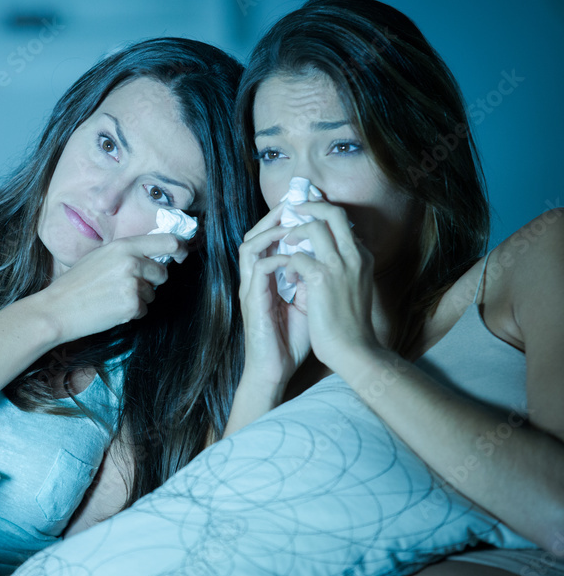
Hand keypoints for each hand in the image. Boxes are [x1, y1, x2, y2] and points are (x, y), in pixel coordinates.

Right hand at [35, 232, 187, 343]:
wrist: (58, 308)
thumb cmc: (75, 283)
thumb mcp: (100, 256)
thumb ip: (126, 253)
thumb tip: (152, 255)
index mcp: (123, 246)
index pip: (167, 241)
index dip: (180, 248)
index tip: (182, 254)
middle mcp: (131, 262)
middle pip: (162, 272)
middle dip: (151, 281)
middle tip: (126, 286)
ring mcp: (133, 285)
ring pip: (152, 293)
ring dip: (138, 298)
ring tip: (111, 298)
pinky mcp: (131, 306)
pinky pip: (143, 310)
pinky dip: (130, 313)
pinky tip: (111, 309)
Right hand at [236, 202, 311, 400]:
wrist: (274, 371)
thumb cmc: (289, 341)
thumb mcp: (306, 303)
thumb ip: (310, 280)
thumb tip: (325, 258)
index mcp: (265, 279)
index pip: (267, 240)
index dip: (282, 221)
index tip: (303, 207)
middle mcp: (254, 279)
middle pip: (254, 235)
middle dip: (273, 217)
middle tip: (294, 203)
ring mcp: (250, 288)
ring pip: (250, 245)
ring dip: (272, 231)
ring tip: (291, 223)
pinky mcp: (252, 300)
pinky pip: (259, 267)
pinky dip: (276, 257)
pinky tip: (294, 256)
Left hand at [277, 201, 380, 372]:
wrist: (354, 351)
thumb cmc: (350, 325)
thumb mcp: (354, 288)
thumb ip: (345, 268)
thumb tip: (329, 253)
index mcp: (363, 258)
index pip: (343, 222)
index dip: (322, 214)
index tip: (304, 216)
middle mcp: (354, 256)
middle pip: (334, 213)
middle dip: (310, 207)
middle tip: (292, 211)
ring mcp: (339, 265)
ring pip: (314, 227)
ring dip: (294, 233)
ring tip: (285, 246)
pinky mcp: (322, 278)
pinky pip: (297, 255)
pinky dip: (287, 263)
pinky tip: (287, 278)